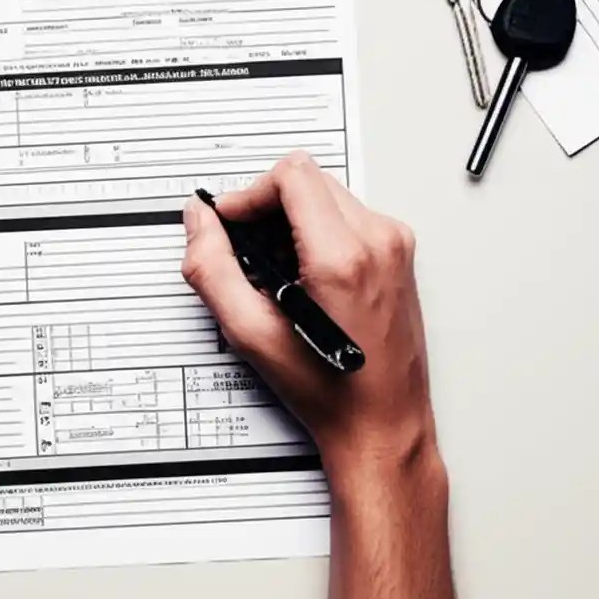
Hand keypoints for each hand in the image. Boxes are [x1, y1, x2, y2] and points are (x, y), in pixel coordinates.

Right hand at [182, 152, 436, 473]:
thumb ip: (212, 268)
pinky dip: (317, 236)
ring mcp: (394, 247)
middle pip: (309, 180)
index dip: (249, 193)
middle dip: (268, 208)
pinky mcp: (399, 256)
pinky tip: (302, 279)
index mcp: (343, 257)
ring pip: (328, 197)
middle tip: (247, 251)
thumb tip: (200, 224)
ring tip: (275, 273)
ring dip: (292, 223)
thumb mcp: (250, 333)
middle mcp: (378, 242)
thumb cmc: (331, 391)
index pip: (292, 175)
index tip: (230, 221)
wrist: (381, 422)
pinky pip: (349, 219)